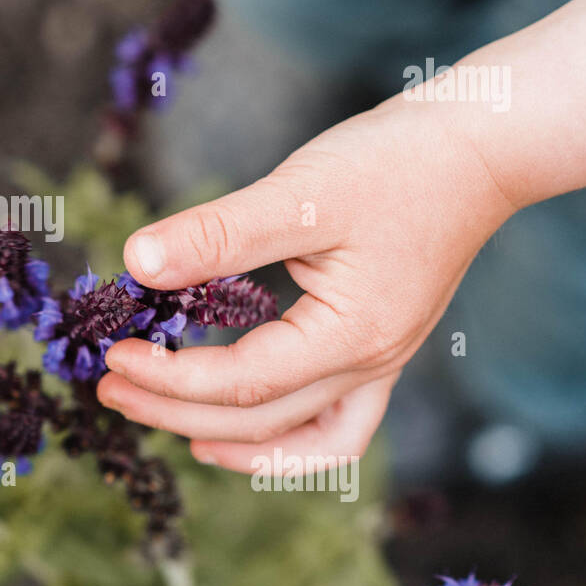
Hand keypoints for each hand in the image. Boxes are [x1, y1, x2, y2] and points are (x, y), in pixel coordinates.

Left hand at [98, 95, 517, 471]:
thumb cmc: (394, 162)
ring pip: (297, 436)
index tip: (111, 353)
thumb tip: (135, 262)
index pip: (241, 382)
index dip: (168, 377)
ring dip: (223, 435)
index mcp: (352, 336)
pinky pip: (332, 425)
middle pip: (259, 419)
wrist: (478, 147)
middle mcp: (371, 365)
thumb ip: (216, 235)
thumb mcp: (298, 193)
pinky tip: (233, 426)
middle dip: (174, 410)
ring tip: (161, 420)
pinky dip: (281, 438)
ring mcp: (380, 363)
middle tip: (107, 387)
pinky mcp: (377, 346)